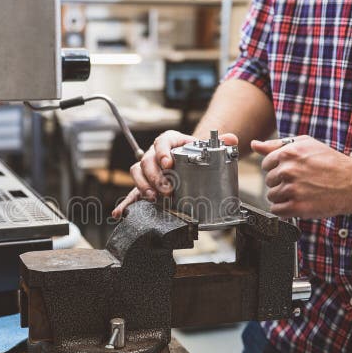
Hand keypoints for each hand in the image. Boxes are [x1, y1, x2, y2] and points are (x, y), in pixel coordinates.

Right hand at [111, 130, 237, 217]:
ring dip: (143, 186)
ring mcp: (147, 169)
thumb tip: (231, 139)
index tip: (168, 162)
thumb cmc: (195, 153)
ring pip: (137, 173)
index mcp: (169, 141)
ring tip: (154, 198)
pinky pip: (131, 192)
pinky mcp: (144, 184)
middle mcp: (154, 153)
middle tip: (168, 188)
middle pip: (147, 161)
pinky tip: (120, 213)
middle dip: (156, 176)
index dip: (162, 152)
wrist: (188, 159)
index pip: (162, 142)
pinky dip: (125, 203)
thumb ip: (220, 142)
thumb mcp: (207, 145)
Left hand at [252, 135, 351, 217]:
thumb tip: (254, 144)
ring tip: (302, 192)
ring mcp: (292, 189)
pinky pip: (277, 211)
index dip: (278, 169)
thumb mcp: (306, 144)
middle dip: (281, 183)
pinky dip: (285, 209)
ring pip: (271, 196)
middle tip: (301, 182)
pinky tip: (299, 203)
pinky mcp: (297, 207)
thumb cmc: (330, 162)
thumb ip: (276, 145)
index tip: (293, 171)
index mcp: (288, 153)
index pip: (266, 165)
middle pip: (269, 182)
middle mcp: (288, 170)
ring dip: (283, 197)